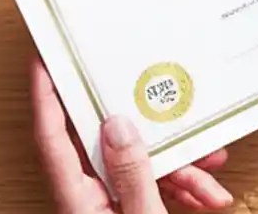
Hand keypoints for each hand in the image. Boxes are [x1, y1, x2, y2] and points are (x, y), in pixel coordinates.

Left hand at [30, 58, 233, 211]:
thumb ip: (132, 174)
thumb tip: (116, 126)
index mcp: (77, 203)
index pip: (52, 139)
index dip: (45, 97)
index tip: (44, 59)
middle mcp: (87, 204)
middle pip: (111, 150)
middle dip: (154, 135)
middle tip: (177, 112)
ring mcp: (109, 213)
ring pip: (141, 171)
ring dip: (180, 170)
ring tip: (213, 177)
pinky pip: (153, 192)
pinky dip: (182, 190)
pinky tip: (208, 196)